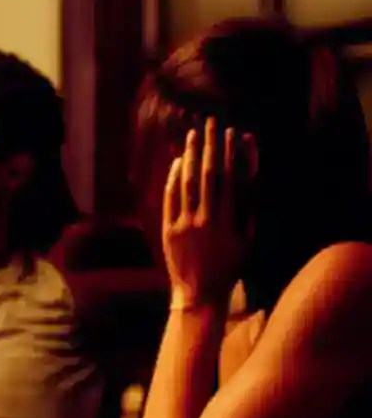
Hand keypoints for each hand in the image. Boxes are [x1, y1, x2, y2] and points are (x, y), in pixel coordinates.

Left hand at [162, 117, 256, 309]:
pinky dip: (173, 180)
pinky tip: (176, 163)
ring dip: (188, 157)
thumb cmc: (229, 267)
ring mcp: (184, 225)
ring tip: (191, 136)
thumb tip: (249, 181)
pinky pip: (169, 199)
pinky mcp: (168, 231)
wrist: (199, 294)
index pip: (228, 178)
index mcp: (228, 221)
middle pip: (206, 174)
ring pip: (186, 183)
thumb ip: (247, 211)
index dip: (229, 154)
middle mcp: (205, 220)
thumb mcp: (247, 241)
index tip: (231, 133)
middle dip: (208, 146)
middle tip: (209, 123)